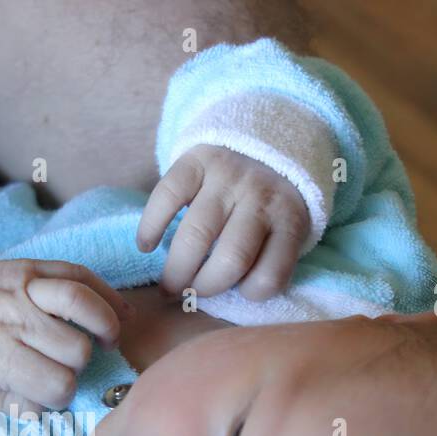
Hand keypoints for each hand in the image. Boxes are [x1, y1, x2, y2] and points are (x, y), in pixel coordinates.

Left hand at [0, 260, 129, 414]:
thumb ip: (18, 407)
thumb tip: (54, 408)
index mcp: (0, 356)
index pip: (58, 386)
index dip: (61, 396)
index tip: (52, 393)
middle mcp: (14, 320)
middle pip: (76, 349)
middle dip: (76, 366)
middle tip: (64, 366)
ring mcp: (22, 287)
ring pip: (83, 304)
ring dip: (104, 325)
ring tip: (107, 339)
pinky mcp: (28, 266)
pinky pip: (77, 272)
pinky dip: (104, 291)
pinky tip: (117, 310)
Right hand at [138, 144, 310, 300]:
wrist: (267, 137)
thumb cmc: (271, 203)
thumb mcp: (287, 228)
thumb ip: (267, 257)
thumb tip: (225, 297)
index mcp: (290, 221)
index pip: (271, 276)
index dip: (250, 293)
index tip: (236, 291)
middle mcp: (261, 198)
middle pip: (231, 260)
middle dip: (203, 288)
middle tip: (189, 295)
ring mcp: (228, 177)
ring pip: (197, 235)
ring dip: (176, 271)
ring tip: (168, 286)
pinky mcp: (198, 160)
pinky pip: (168, 195)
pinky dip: (151, 226)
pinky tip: (147, 245)